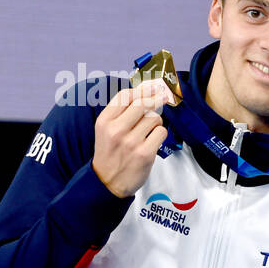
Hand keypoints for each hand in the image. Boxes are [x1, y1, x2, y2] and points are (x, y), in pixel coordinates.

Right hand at [92, 79, 171, 197]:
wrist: (108, 182)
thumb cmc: (110, 153)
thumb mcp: (106, 130)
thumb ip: (121, 113)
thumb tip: (143, 92)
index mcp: (105, 121)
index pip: (125, 96)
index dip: (142, 89)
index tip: (152, 86)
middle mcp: (116, 130)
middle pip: (142, 103)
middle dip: (156, 98)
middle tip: (163, 95)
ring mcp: (131, 142)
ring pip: (154, 118)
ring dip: (156, 121)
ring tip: (149, 130)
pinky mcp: (145, 153)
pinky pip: (161, 132)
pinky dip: (160, 134)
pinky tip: (152, 140)